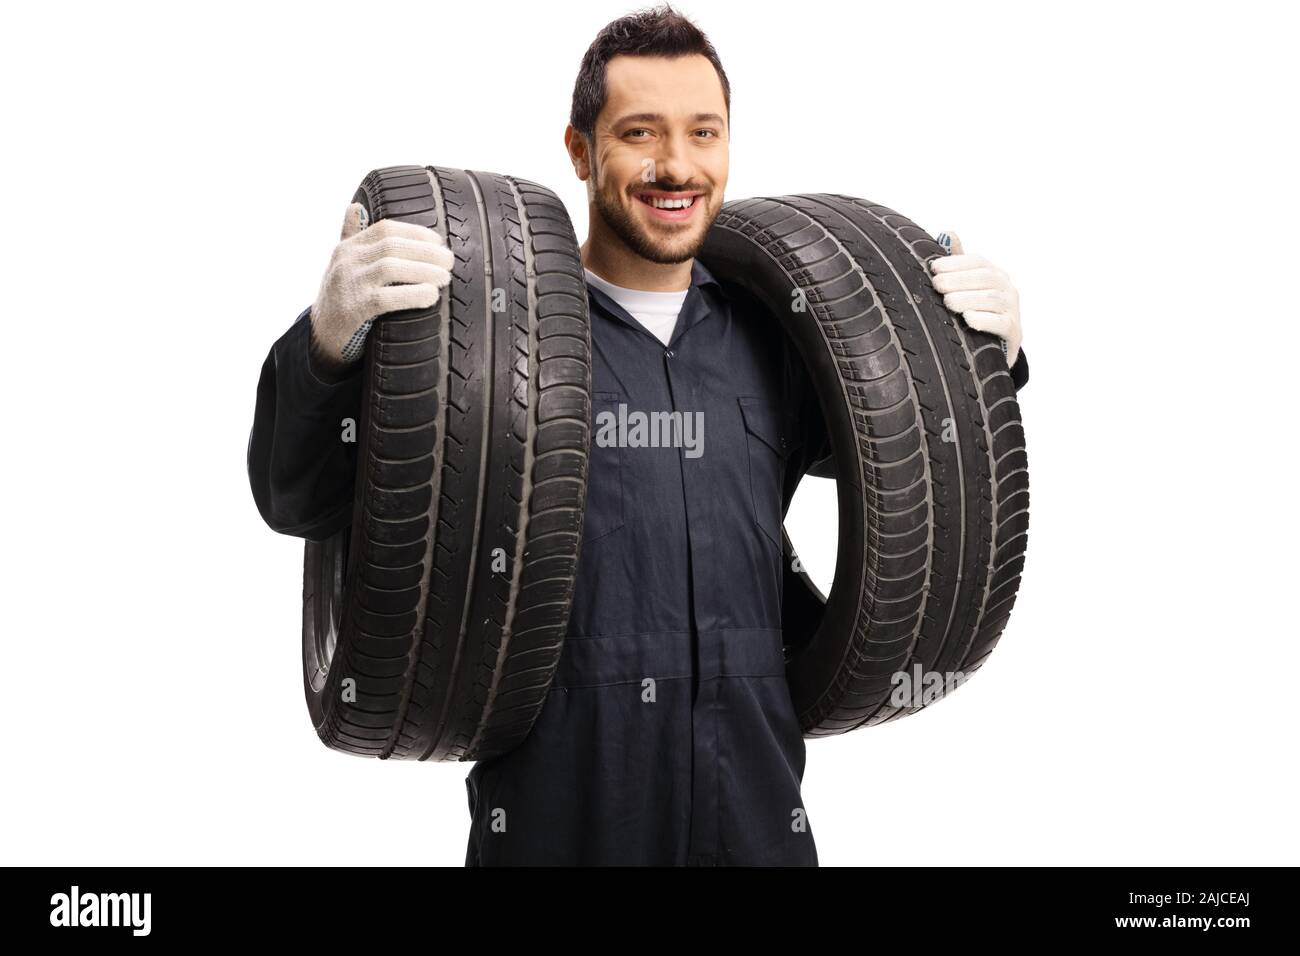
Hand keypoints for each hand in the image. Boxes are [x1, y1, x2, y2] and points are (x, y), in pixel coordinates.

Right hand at [309, 202, 453, 369]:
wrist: (322, 334)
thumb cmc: (341, 296)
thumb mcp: (343, 263)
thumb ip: (351, 235)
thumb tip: (355, 206)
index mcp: (349, 247)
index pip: (386, 228)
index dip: (416, 233)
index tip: (439, 243)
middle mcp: (347, 261)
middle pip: (392, 246)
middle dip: (427, 252)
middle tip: (449, 262)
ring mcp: (349, 284)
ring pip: (391, 268)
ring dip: (424, 271)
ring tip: (444, 278)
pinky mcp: (354, 309)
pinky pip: (386, 298)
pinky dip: (412, 295)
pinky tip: (431, 296)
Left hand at [929, 231, 1021, 366]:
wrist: (994, 350)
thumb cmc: (977, 312)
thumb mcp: (968, 287)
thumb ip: (959, 262)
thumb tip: (947, 233)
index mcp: (995, 275)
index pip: (978, 262)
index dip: (956, 263)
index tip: (934, 268)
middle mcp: (1008, 290)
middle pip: (985, 278)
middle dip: (959, 280)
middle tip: (937, 285)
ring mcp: (1013, 311)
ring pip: (992, 299)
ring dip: (968, 299)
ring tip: (948, 302)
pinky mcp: (1014, 332)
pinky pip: (1002, 323)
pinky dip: (984, 320)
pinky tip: (968, 318)